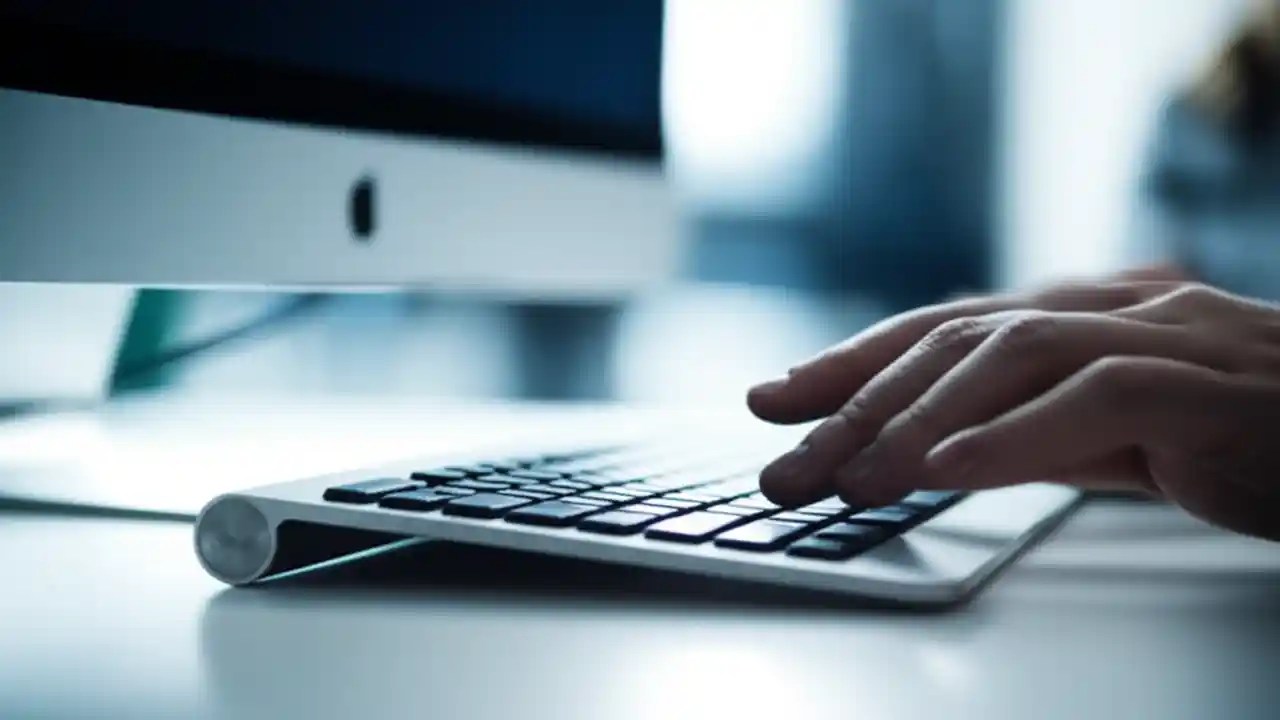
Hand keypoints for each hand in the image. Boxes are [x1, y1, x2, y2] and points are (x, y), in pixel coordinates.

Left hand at [747, 280, 1279, 540]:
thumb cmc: (1238, 434)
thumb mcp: (1110, 431)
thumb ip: (1029, 425)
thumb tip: (933, 447)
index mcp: (1080, 316)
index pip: (943, 329)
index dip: (853, 361)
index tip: (777, 400)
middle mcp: (1111, 309)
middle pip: (956, 339)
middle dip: (858, 401)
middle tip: (786, 461)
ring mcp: (1164, 337)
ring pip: (1012, 353)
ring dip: (919, 419)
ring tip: (850, 475)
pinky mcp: (1209, 387)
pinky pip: (1098, 398)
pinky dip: (1015, 433)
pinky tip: (948, 469)